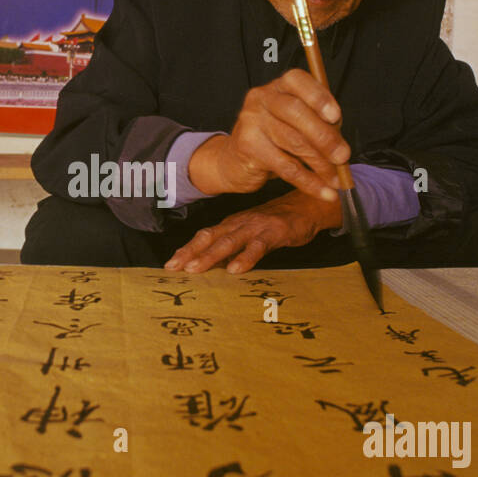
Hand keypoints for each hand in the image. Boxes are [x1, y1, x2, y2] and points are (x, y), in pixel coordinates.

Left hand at [164, 190, 342, 273]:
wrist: (308, 206)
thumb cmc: (277, 224)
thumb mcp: (252, 235)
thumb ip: (234, 248)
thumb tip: (215, 267)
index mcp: (232, 224)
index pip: (204, 236)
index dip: (187, 249)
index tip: (170, 265)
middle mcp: (239, 223)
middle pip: (210, 237)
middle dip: (190, 253)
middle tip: (173, 268)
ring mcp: (256, 227)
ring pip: (229, 242)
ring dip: (210, 255)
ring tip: (195, 269)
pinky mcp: (274, 233)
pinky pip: (258, 246)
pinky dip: (246, 258)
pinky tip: (235, 270)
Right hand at [187, 69, 349, 202]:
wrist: (232, 161)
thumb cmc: (271, 139)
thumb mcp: (293, 123)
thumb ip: (317, 124)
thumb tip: (341, 144)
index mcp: (278, 86)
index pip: (297, 81)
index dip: (318, 97)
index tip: (336, 117)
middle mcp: (262, 99)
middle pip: (297, 112)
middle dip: (325, 137)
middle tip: (343, 156)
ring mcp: (252, 122)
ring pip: (294, 142)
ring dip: (321, 164)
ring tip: (336, 179)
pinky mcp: (248, 147)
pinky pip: (286, 167)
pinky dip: (309, 182)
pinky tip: (324, 191)